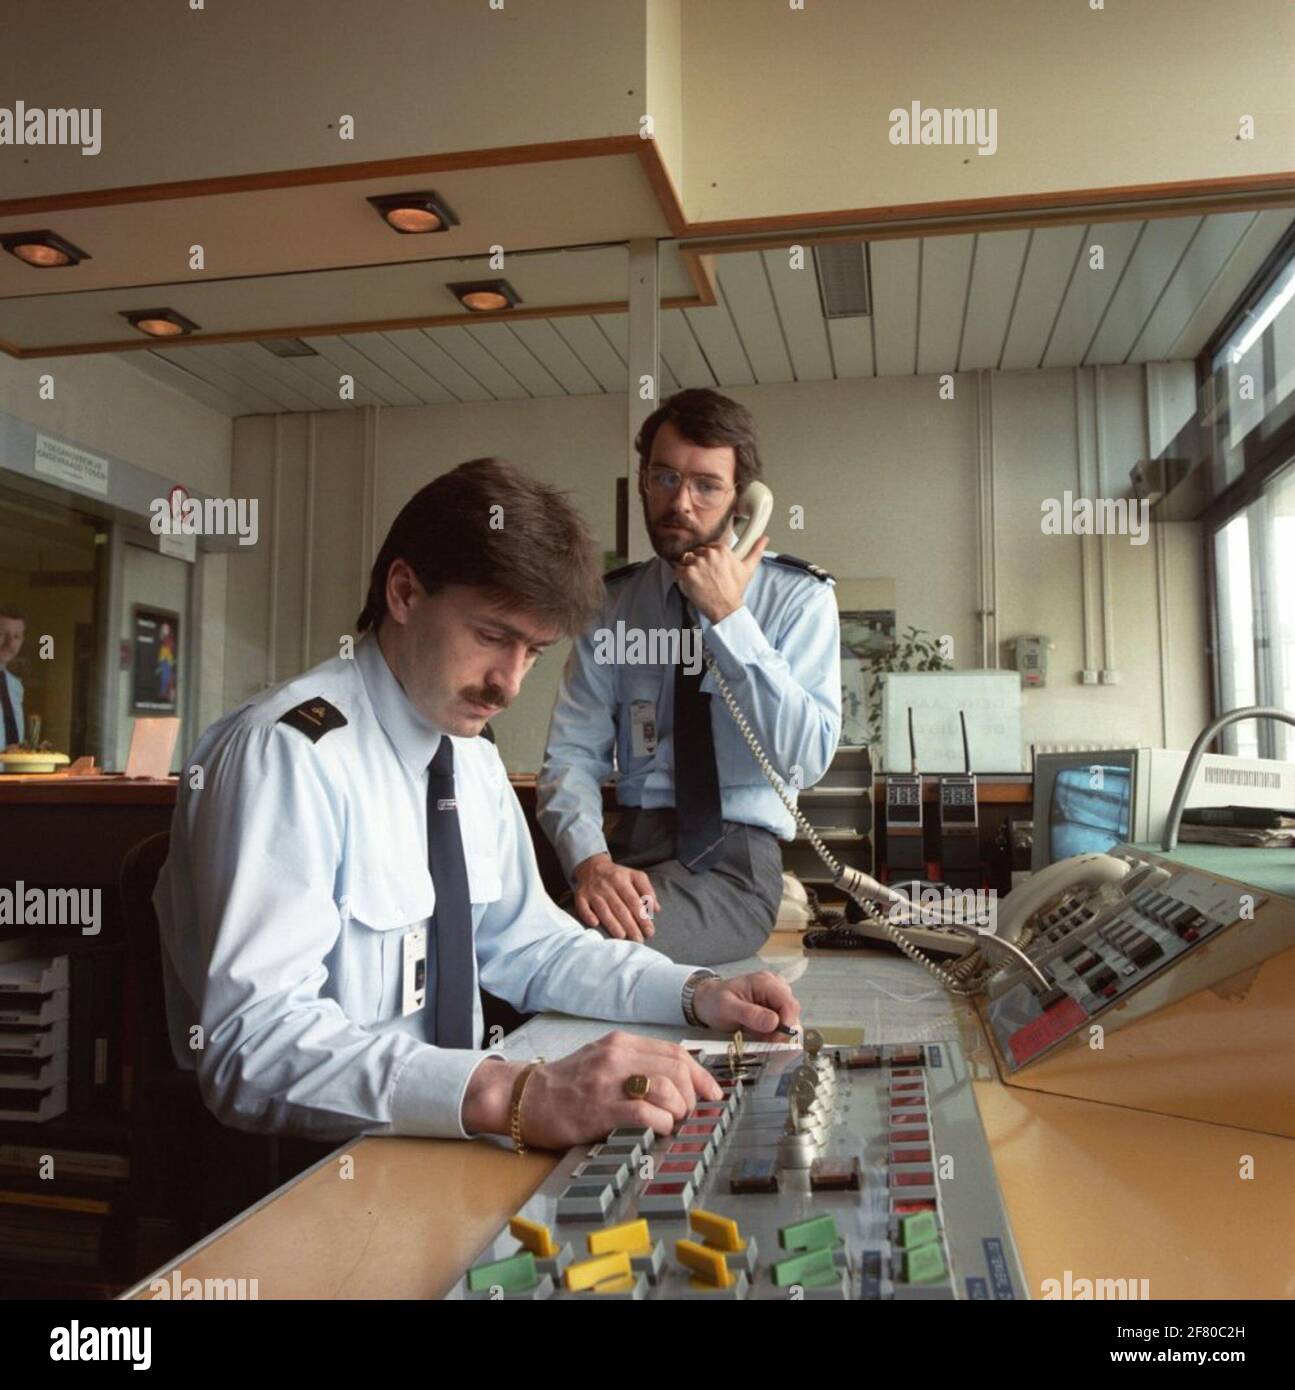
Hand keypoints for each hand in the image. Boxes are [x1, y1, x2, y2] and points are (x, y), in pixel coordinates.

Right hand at [461, 1031, 723, 1147]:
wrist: (525, 1098)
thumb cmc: (566, 1084)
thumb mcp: (603, 1061)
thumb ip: (637, 1064)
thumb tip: (678, 1081)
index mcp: (621, 1044)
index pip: (676, 1052)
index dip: (701, 1075)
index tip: (712, 1094)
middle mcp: (618, 1057)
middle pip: (677, 1068)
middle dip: (693, 1095)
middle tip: (689, 1114)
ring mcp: (609, 1082)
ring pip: (667, 1088)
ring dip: (678, 1110)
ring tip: (672, 1123)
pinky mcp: (601, 1109)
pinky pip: (645, 1114)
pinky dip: (661, 1124)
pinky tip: (658, 1131)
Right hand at [572, 853, 658, 942]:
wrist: (592, 866)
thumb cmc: (618, 875)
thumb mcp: (635, 876)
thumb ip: (647, 891)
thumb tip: (657, 909)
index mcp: (622, 879)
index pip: (634, 901)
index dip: (642, 917)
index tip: (649, 931)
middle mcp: (607, 885)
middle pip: (620, 908)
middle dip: (630, 925)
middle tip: (638, 940)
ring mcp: (592, 891)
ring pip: (603, 909)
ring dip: (612, 924)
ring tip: (622, 937)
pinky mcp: (580, 895)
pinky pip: (582, 906)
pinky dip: (588, 915)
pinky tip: (595, 924)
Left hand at [672, 533, 768, 624]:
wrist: (726, 607)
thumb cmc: (735, 589)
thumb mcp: (748, 568)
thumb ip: (756, 551)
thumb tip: (764, 538)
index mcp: (721, 549)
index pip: (706, 549)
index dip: (707, 561)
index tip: (712, 572)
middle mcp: (708, 553)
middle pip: (695, 554)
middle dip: (698, 565)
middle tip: (706, 579)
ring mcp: (696, 563)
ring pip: (685, 562)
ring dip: (689, 571)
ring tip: (700, 583)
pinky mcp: (686, 574)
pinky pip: (677, 571)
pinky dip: (681, 579)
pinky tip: (692, 586)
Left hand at [691, 971, 799, 1040]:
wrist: (707, 1002)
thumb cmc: (715, 1002)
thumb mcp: (727, 1008)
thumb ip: (749, 1014)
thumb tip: (774, 1022)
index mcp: (765, 982)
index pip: (789, 1004)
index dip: (787, 1024)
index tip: (775, 1041)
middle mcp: (775, 987)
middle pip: (792, 1013)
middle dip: (781, 1031)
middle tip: (764, 1042)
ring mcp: (775, 998)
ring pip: (789, 1021)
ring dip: (777, 1034)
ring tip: (757, 1038)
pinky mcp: (774, 1009)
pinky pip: (781, 1025)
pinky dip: (773, 1035)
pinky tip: (759, 1036)